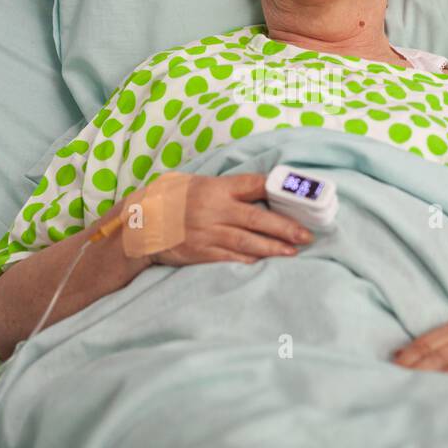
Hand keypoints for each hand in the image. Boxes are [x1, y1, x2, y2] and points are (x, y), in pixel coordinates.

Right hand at [149, 173, 313, 266]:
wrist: (140, 224)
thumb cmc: (171, 200)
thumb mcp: (196, 183)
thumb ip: (225, 187)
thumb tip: (261, 189)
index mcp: (215, 187)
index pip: (254, 184)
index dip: (278, 190)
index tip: (299, 196)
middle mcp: (213, 209)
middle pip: (257, 218)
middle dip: (285, 227)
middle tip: (307, 235)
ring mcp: (207, 232)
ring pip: (247, 242)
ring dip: (273, 248)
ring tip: (294, 251)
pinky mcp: (200, 253)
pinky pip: (229, 258)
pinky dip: (249, 261)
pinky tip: (265, 264)